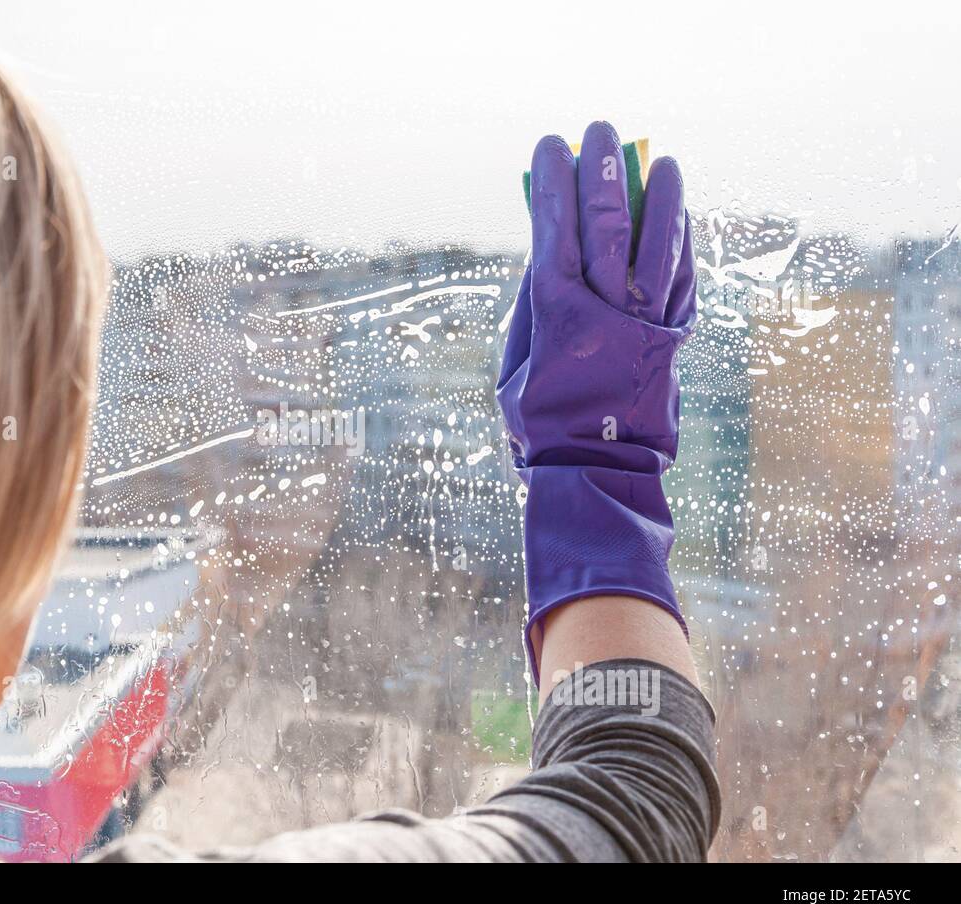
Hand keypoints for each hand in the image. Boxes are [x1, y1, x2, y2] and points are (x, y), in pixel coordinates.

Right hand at [496, 121, 697, 682]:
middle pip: (608, 222)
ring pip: (658, 243)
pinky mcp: (674, 340)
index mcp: (557, 314)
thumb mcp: (515, 365)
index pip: (553, 227)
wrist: (595, 475)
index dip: (550, 183)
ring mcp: (647, 323)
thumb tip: (547, 256)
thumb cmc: (540, 425)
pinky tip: (681, 217)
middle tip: (601, 131)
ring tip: (660, 159)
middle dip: (603, 169)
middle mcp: (607, 308)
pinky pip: (684, 280)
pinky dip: (683, 244)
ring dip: (659, 195)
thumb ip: (531, 309)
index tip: (548, 147)